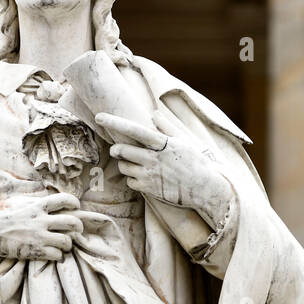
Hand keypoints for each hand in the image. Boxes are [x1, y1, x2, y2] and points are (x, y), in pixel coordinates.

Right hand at [0, 192, 82, 263]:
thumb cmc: (0, 215)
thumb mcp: (18, 201)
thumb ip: (35, 201)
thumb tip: (48, 198)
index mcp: (37, 206)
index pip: (65, 200)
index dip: (74, 204)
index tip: (75, 208)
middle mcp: (41, 221)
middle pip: (73, 223)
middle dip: (79, 227)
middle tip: (77, 230)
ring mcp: (39, 237)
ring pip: (67, 242)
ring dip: (68, 244)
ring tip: (64, 244)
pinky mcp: (35, 252)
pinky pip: (58, 255)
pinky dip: (59, 256)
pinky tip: (54, 254)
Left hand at [96, 112, 231, 229]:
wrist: (204, 188)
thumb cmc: (196, 162)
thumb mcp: (185, 140)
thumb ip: (167, 126)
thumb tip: (154, 113)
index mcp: (162, 143)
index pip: (134, 129)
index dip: (115, 122)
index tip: (99, 117)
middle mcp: (154, 158)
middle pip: (122, 150)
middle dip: (117, 150)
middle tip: (119, 150)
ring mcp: (150, 175)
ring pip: (123, 167)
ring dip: (124, 164)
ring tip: (135, 164)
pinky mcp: (150, 190)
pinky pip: (130, 182)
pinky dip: (132, 179)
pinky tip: (142, 178)